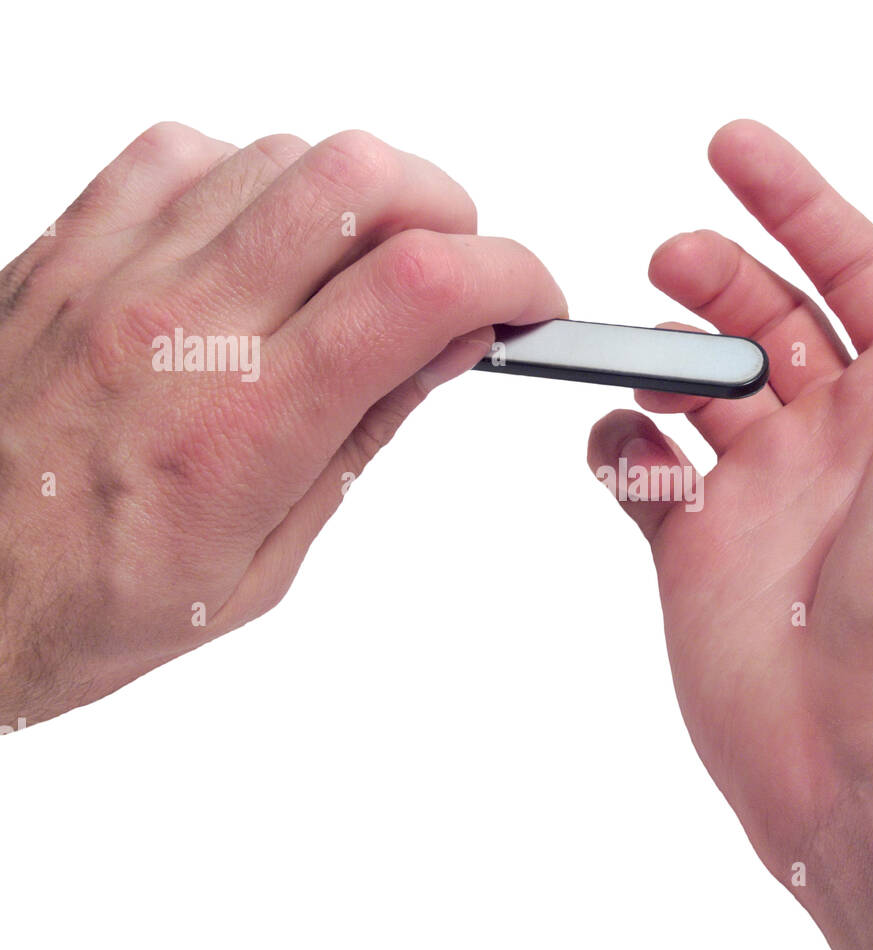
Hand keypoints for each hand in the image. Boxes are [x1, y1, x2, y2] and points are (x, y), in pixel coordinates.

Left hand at [0, 124, 564, 724]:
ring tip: (358, 269)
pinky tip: (260, 242)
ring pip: (285, 156)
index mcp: (243, 430)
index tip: (531, 301)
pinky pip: (184, 151)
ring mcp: (114, 273)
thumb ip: (359, 440)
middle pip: (360, 182)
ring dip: (359, 201)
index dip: (509, 275)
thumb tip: (442, 349)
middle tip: (453, 274)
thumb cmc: (89, 600)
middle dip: (449, 214)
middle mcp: (181, 328)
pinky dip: (255, 180)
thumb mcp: (264, 565)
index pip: (417, 290)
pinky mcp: (66, 246)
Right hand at [588, 120, 872, 949]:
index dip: (799, 202)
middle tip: (670, 255)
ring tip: (640, 345)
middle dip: (720, 272)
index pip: (858, 270)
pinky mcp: (702, 559)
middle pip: (771, 324)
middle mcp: (847, 442)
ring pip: (700, 391)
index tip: (729, 150)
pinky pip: (645, 477)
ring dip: (663, 348)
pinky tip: (623, 439)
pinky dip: (620, 443)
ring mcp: (770, 501)